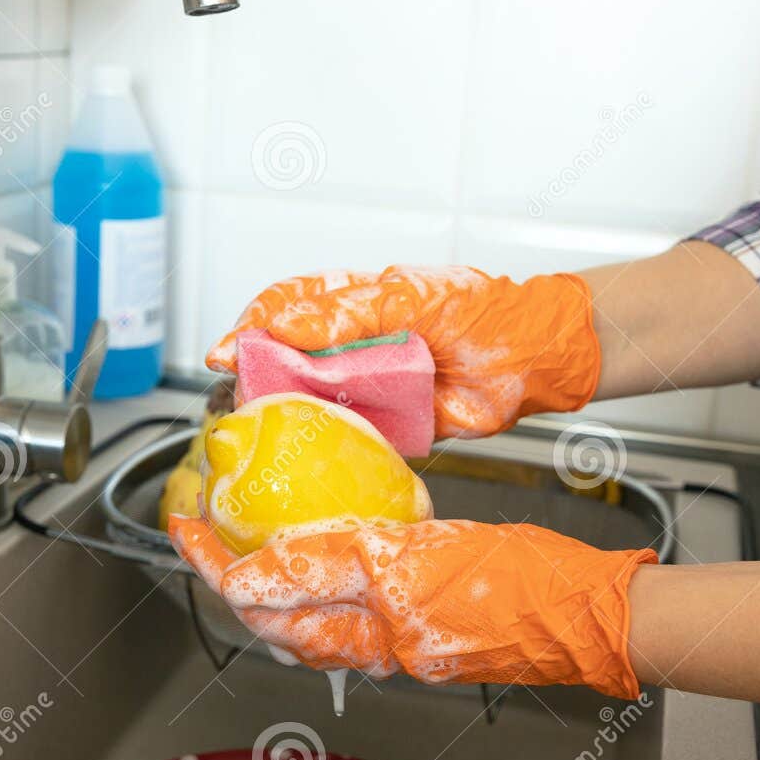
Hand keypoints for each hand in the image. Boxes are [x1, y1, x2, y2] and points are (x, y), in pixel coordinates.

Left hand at [169, 515, 654, 699]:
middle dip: (229, 576)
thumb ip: (335, 565)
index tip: (184, 527)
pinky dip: (320, 587)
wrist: (589, 616)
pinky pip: (349, 615)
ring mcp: (396, 645)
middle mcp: (374, 649)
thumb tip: (255, 575)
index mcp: (367, 631)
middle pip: (274, 620)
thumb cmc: (524, 586)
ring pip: (308, 622)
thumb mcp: (415, 559)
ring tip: (243, 542)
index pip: (262, 600)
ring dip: (267, 586)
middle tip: (202, 529)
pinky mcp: (418, 634)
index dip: (213, 563)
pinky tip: (321, 554)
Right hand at [205, 266, 599, 437]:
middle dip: (250, 378)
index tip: (226, 352)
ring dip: (277, 417)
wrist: (533, 358)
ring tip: (252, 432)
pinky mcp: (385, 428)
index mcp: (347, 304)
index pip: (280, 309)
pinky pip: (343, 442)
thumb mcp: (407, 298)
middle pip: (280, 361)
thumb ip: (345, 313)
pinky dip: (320, 452)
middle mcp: (347, 347)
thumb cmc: (478, 311)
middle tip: (232, 399)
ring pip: (304, 403)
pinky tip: (300, 461)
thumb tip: (283, 327)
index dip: (247, 328)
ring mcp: (363, 388)